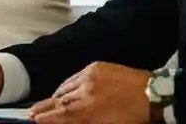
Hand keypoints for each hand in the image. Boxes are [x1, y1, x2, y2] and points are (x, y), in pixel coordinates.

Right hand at [29, 62, 155, 123]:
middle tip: (31, 114)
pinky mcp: (96, 67)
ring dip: (54, 97)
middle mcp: (86, 93)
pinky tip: (63, 90)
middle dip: (43, 109)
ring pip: (64, 89)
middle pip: (59, 102)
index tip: (33, 120)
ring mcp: (90, 78)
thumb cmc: (133, 118)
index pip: (60, 116)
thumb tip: (67, 121)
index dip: (45, 119)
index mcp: (89, 112)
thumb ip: (83, 123)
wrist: (153, 95)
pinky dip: (66, 85)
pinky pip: (74, 77)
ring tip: (45, 104)